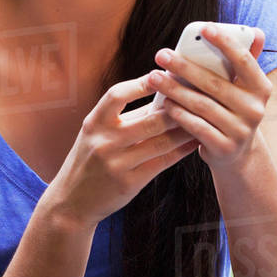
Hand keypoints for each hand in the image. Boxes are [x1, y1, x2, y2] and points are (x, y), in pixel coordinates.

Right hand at [47, 73, 199, 227]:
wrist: (71, 201)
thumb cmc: (90, 160)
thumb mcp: (96, 134)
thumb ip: (125, 116)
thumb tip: (162, 94)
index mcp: (93, 123)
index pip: (116, 95)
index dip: (140, 84)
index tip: (162, 74)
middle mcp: (104, 142)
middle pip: (149, 120)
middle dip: (176, 108)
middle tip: (198, 96)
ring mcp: (116, 164)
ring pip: (161, 141)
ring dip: (185, 129)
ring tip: (204, 118)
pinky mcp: (129, 183)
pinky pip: (162, 162)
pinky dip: (181, 150)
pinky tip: (194, 142)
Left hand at [150, 25, 271, 170]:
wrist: (237, 155)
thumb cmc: (234, 110)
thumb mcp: (245, 89)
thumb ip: (246, 61)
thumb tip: (256, 31)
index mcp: (261, 88)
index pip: (244, 60)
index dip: (226, 43)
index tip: (204, 27)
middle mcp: (255, 110)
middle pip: (215, 83)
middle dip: (185, 67)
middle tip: (161, 55)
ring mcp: (240, 131)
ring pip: (202, 105)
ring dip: (175, 90)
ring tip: (154, 77)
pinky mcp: (224, 148)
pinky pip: (196, 127)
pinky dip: (179, 114)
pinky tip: (164, 103)